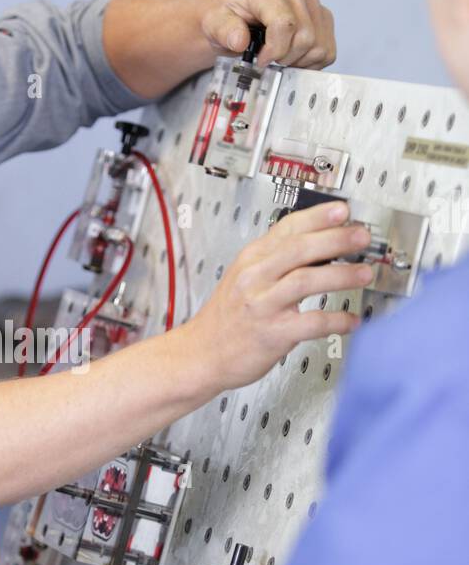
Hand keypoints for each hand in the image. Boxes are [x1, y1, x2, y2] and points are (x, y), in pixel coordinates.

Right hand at [190, 200, 371, 391]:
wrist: (201, 354)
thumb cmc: (226, 319)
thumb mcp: (244, 278)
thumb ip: (277, 260)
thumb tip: (322, 245)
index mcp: (251, 259)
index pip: (287, 228)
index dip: (318, 217)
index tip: (343, 210)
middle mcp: (255, 278)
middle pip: (300, 249)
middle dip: (336, 240)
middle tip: (362, 237)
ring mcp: (262, 305)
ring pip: (306, 281)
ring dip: (341, 275)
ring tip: (364, 273)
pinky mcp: (272, 333)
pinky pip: (311, 323)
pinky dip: (335, 321)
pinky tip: (350, 320)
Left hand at [200, 0, 335, 68]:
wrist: (234, 21)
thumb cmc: (226, 21)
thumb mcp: (214, 24)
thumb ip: (224, 30)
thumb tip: (240, 39)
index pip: (285, 24)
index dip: (275, 50)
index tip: (261, 60)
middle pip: (305, 38)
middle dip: (285, 58)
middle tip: (269, 59)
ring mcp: (312, 4)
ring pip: (318, 45)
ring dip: (298, 60)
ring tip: (280, 57)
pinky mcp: (323, 19)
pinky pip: (328, 51)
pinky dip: (311, 62)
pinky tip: (294, 57)